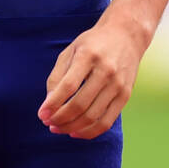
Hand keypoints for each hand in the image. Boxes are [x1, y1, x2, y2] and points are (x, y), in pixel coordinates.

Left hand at [38, 16, 147, 138]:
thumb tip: (48, 103)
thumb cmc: (93, 43)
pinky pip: (107, 121)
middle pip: (80, 104)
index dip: (53, 103)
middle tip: (47, 123)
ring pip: (92, 116)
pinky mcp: (126, 95)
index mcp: (88, 56)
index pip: (68, 86)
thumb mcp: (71, 50)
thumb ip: (57, 75)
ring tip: (57, 128)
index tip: (41, 114)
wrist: (126, 35)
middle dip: (60, 118)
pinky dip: (89, 132)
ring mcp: (118, 84)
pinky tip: (75, 132)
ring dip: (71, 127)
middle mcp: (105, 70)